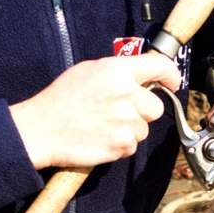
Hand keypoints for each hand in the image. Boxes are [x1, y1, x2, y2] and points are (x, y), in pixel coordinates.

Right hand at [10, 53, 181, 169]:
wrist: (42, 129)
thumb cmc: (61, 98)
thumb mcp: (88, 70)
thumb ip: (119, 71)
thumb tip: (141, 75)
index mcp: (118, 71)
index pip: (160, 66)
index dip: (171, 75)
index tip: (171, 82)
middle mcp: (128, 96)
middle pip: (156, 107)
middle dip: (143, 110)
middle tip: (120, 110)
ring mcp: (127, 123)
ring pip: (143, 128)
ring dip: (130, 128)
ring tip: (103, 124)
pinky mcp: (122, 146)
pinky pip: (132, 146)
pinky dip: (120, 144)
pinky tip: (101, 136)